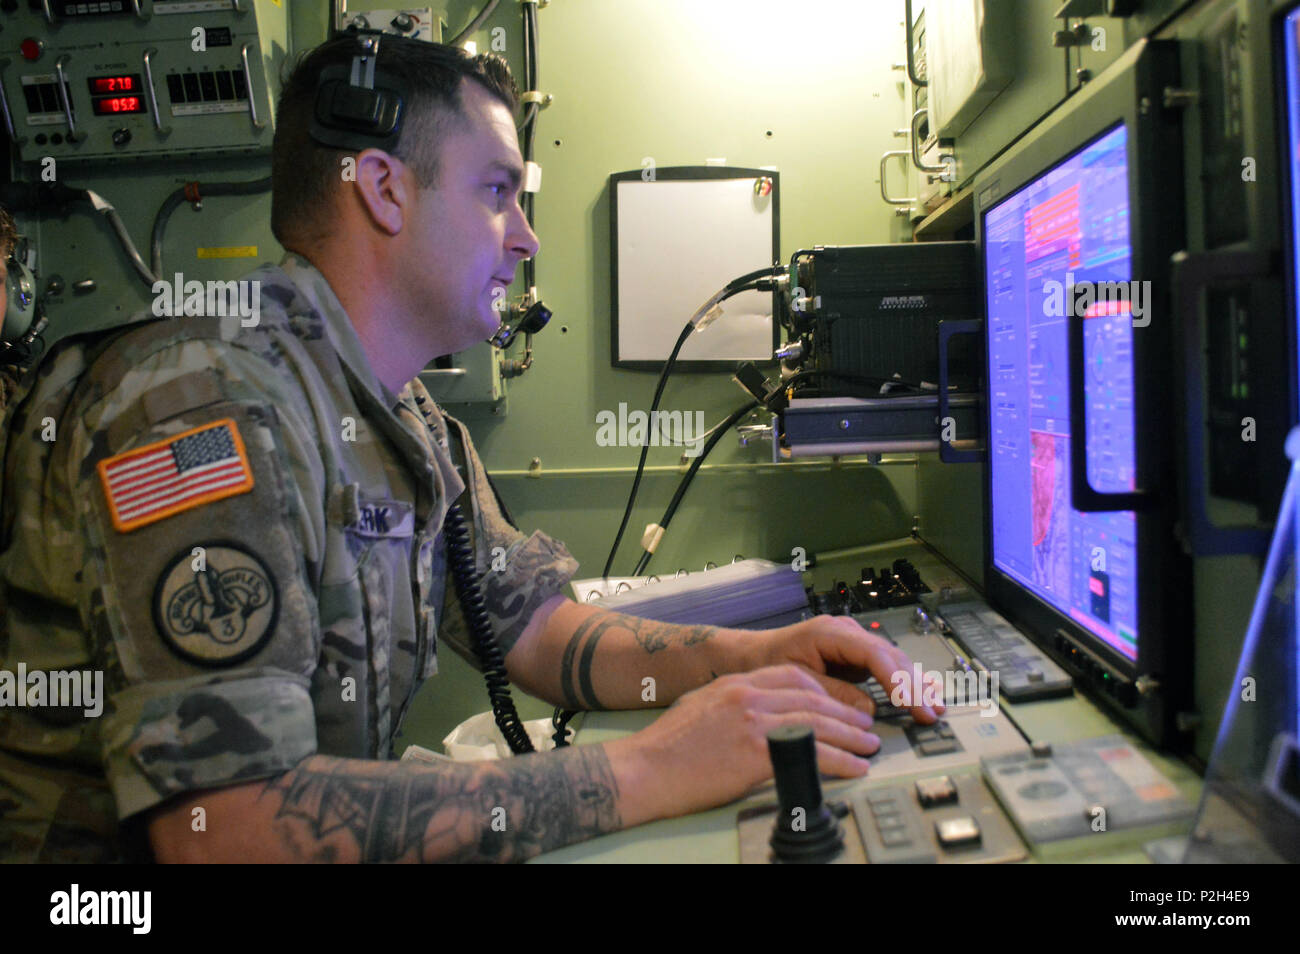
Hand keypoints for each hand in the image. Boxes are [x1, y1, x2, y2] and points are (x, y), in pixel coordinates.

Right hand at [613, 664, 878, 820]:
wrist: (645, 768)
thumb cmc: (666, 747)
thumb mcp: (701, 707)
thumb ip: (733, 703)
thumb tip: (758, 714)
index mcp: (737, 683)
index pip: (793, 677)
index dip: (824, 692)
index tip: (839, 705)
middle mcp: (748, 696)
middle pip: (812, 699)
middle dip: (845, 713)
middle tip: (865, 726)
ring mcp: (754, 722)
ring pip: (818, 723)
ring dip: (850, 737)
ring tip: (867, 747)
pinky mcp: (757, 752)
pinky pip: (812, 754)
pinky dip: (839, 762)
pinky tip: (853, 768)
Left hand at [738, 614, 944, 723]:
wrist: (752, 654)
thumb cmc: (767, 663)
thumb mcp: (795, 680)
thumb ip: (831, 693)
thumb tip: (867, 708)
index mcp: (829, 632)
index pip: (874, 654)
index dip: (897, 681)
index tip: (913, 704)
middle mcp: (846, 632)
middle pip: (890, 656)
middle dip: (914, 685)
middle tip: (932, 713)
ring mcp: (853, 642)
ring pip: (893, 661)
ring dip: (915, 685)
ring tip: (935, 708)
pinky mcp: (855, 655)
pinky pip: (886, 667)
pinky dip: (904, 683)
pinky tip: (923, 696)